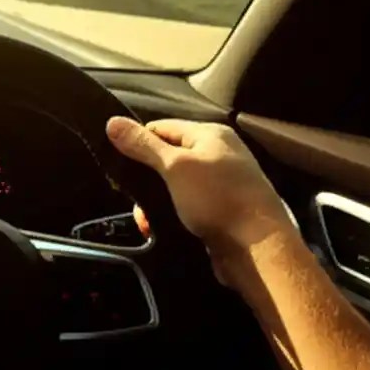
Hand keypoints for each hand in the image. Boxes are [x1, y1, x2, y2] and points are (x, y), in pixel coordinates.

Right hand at [106, 117, 293, 282]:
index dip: (138, 143)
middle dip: (146, 181)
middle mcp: (217, 154)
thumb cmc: (217, 198)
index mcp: (210, 134)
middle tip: (135, 203)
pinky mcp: (219, 210)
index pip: (162, 127)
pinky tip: (161, 230)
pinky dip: (170, 216)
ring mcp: (220, 183)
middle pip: (166, 158)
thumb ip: (143, 145)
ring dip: (155, 204)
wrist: (257, 248)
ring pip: (173, 186)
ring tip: (147, 223)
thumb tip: (111, 121)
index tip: (120, 167)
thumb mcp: (175, 167)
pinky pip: (185, 206)